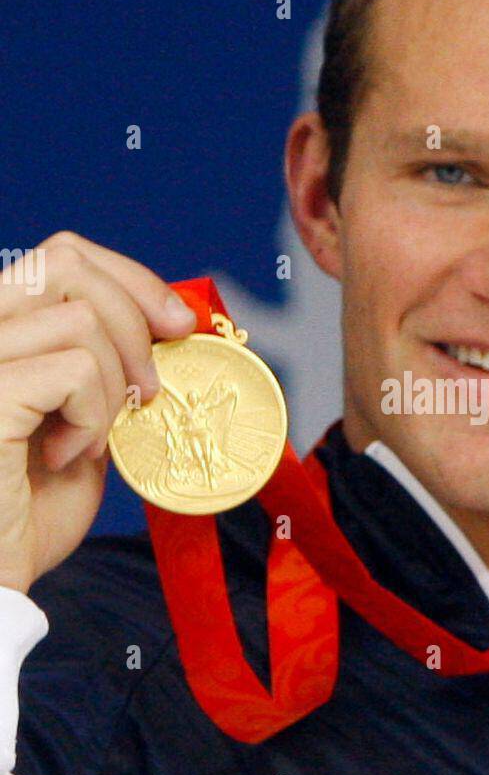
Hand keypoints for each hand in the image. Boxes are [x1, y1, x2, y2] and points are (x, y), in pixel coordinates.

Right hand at [0, 232, 197, 592]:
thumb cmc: (24, 518)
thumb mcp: (79, 428)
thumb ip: (102, 373)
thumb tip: (168, 328)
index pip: (60, 256)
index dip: (130, 279)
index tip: (178, 326)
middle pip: (65, 259)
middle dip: (135, 315)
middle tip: (150, 388)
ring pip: (79, 316)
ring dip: (111, 382)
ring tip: (85, 441)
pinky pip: (71, 369)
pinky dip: (91, 415)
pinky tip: (64, 458)